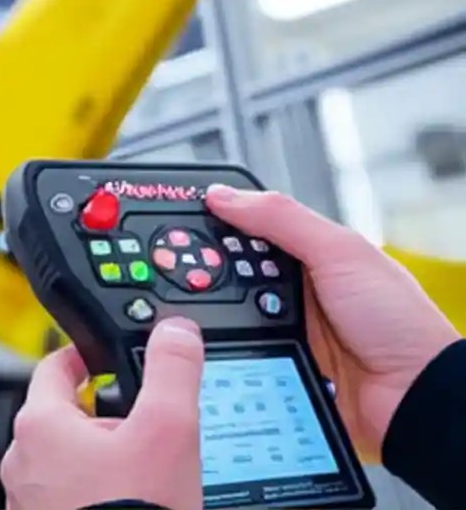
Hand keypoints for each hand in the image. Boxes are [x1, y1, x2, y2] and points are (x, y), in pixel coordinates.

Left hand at [1, 317, 204, 509]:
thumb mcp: (169, 432)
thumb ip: (171, 372)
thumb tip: (174, 334)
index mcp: (42, 425)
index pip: (56, 367)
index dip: (85, 358)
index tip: (103, 358)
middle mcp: (23, 461)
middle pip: (63, 419)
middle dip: (101, 419)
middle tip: (143, 428)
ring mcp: (27, 501)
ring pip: (64, 465)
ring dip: (96, 464)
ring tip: (140, 478)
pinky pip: (64, 502)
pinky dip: (89, 500)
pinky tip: (124, 509)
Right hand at [206, 185, 459, 455]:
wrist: (415, 398)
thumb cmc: (398, 323)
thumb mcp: (340, 253)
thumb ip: (282, 219)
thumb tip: (224, 196)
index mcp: (311, 255)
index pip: (250, 231)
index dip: (217, 225)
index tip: (179, 225)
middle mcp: (295, 292)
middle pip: (230, 275)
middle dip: (209, 274)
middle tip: (185, 273)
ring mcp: (285, 331)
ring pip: (226, 316)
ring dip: (216, 315)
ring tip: (199, 309)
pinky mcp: (277, 365)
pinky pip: (236, 354)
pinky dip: (226, 350)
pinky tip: (214, 344)